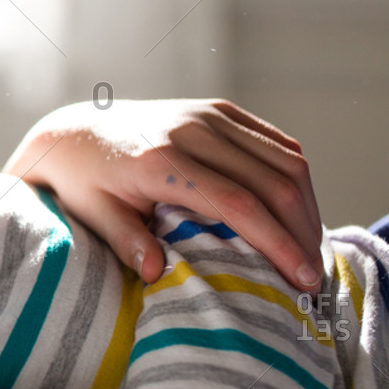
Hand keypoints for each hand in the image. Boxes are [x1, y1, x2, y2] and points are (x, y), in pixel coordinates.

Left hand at [2, 98, 323, 289]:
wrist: (75, 131)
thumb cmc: (82, 182)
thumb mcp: (92, 214)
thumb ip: (125, 241)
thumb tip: (157, 274)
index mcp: (160, 160)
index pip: (238, 203)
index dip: (277, 242)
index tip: (301, 278)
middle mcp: (191, 130)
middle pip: (272, 181)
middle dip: (303, 231)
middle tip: (313, 276)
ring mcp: (209, 115)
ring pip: (284, 158)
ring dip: (307, 205)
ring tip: (311, 249)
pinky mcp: (220, 109)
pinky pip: (274, 141)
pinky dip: (295, 177)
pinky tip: (299, 212)